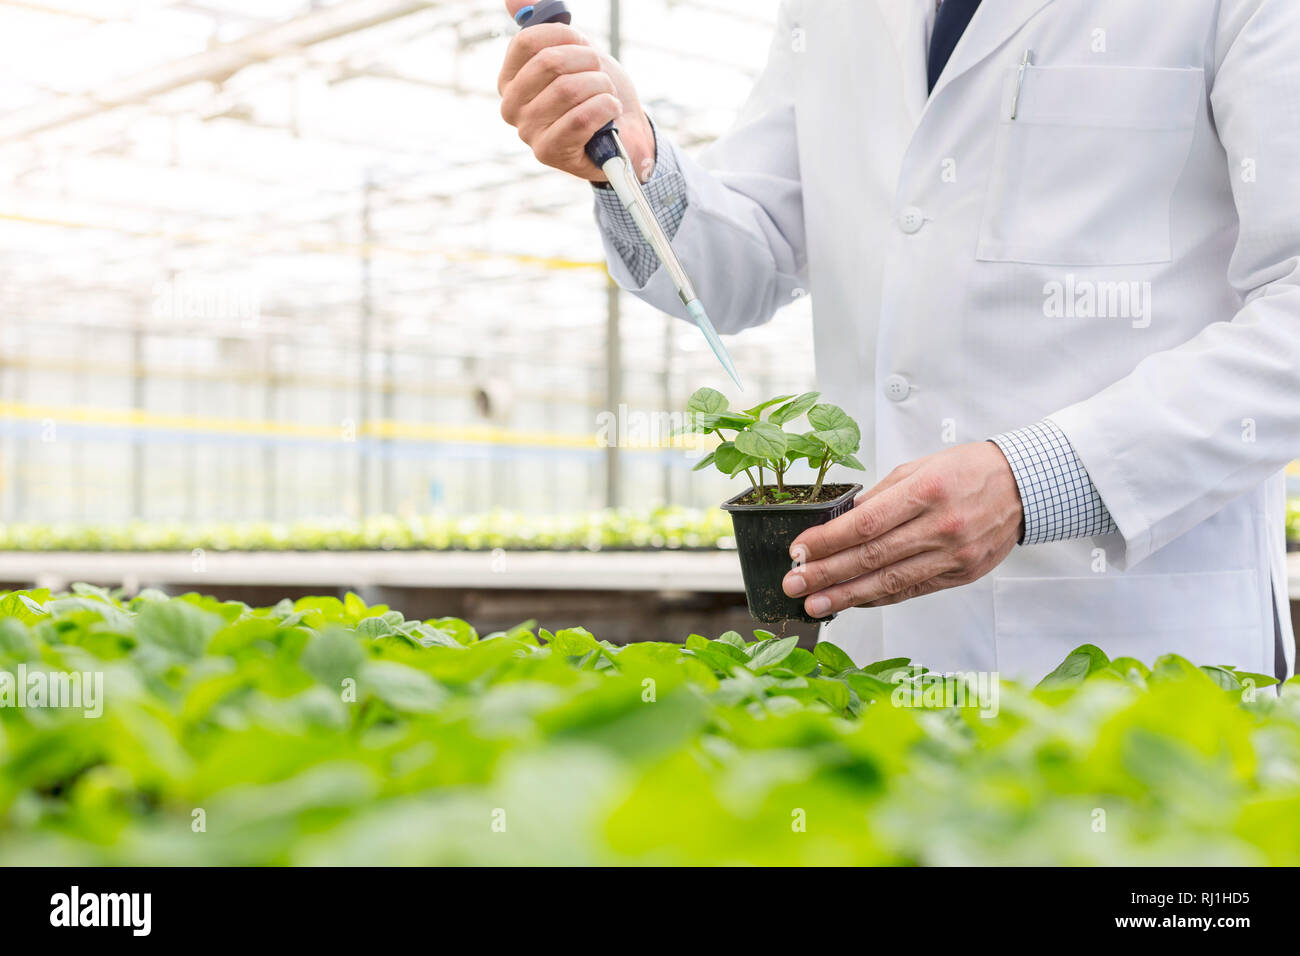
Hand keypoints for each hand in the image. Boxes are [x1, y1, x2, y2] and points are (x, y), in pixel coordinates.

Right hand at [498, 2, 654, 182]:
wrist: (624, 132)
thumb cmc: (595, 92)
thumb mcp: (573, 52)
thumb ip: (544, 26)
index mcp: (511, 79)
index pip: (526, 42)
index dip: (563, 35)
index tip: (584, 43)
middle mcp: (511, 106)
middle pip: (549, 63)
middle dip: (587, 61)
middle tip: (600, 71)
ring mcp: (528, 132)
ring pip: (568, 90)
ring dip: (601, 86)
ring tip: (607, 95)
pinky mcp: (548, 153)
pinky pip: (581, 119)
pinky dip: (605, 109)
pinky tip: (611, 112)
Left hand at [783, 442, 1024, 616]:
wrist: (1024, 487)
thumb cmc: (969, 470)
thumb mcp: (919, 467)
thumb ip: (879, 497)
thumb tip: (840, 521)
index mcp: (926, 492)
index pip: (866, 524)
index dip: (828, 541)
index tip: (800, 551)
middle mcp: (940, 528)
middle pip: (872, 557)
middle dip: (827, 574)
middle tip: (794, 585)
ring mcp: (952, 556)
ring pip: (890, 583)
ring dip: (847, 597)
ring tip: (815, 605)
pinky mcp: (961, 575)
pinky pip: (911, 591)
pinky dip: (879, 598)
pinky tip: (853, 602)